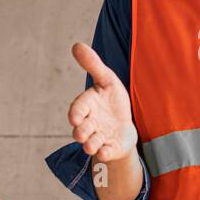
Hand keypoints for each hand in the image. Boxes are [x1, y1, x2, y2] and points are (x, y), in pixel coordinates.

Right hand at [68, 42, 137, 162]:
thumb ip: (93, 65)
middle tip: (81, 133)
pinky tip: (106, 152)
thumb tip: (76, 45)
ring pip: (91, 143)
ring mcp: (99, 137)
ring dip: (90, 145)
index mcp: (87, 106)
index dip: (76, 112)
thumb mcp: (107, 80)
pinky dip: (105, 154)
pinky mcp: (109, 149)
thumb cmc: (112, 100)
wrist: (125, 123)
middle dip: (81, 132)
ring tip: (91, 146)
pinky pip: (105, 154)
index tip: (74, 117)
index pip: (78, 109)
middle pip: (82, 129)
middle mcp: (90, 124)